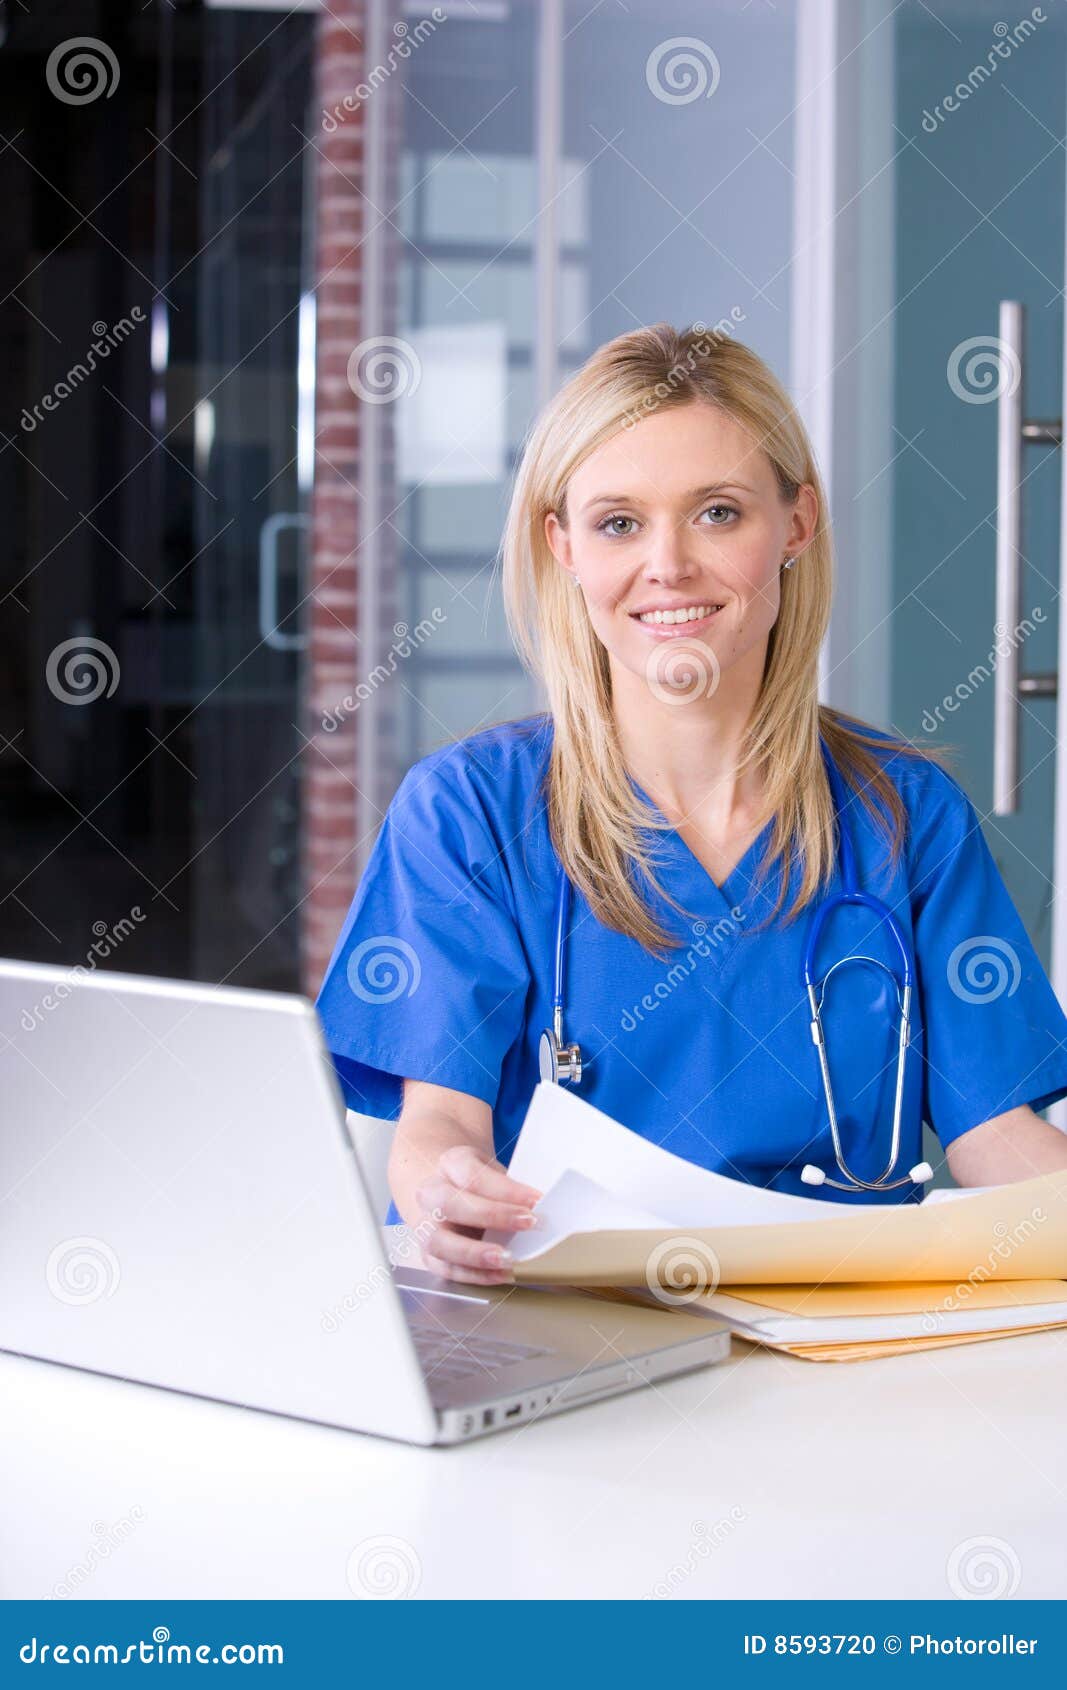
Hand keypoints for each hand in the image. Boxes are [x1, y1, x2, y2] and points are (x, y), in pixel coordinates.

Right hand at [413, 1144, 542, 1283]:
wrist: (453, 1191)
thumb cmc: (481, 1185)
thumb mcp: (496, 1174)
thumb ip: (514, 1189)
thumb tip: (547, 1208)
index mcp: (450, 1164)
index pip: (472, 1174)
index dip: (506, 1189)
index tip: (537, 1200)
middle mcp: (431, 1193)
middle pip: (450, 1204)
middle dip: (491, 1215)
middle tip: (528, 1223)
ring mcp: (425, 1225)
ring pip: (438, 1241)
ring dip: (474, 1253)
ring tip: (507, 1259)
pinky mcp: (428, 1254)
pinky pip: (445, 1268)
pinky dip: (474, 1275)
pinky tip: (500, 1274)